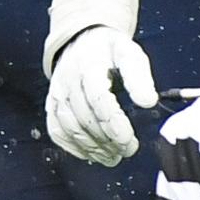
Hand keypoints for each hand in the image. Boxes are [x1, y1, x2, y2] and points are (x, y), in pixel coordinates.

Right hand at [42, 0, 154, 164]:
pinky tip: (91, 154)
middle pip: (85, 118)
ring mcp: (56, 94)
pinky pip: (57, 131)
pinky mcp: (51, 105)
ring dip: (92, 147)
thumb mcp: (130, 54)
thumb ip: (139, 77)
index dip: (114, 124)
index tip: (129, 141)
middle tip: (127, 151)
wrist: (81, 42)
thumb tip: (148, 102)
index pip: (98, 99)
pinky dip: (73, 147)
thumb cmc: (109, 52)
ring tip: (113, 156)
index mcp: (89, 65)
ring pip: (71, 128)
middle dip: (108, 140)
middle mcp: (68, 81)